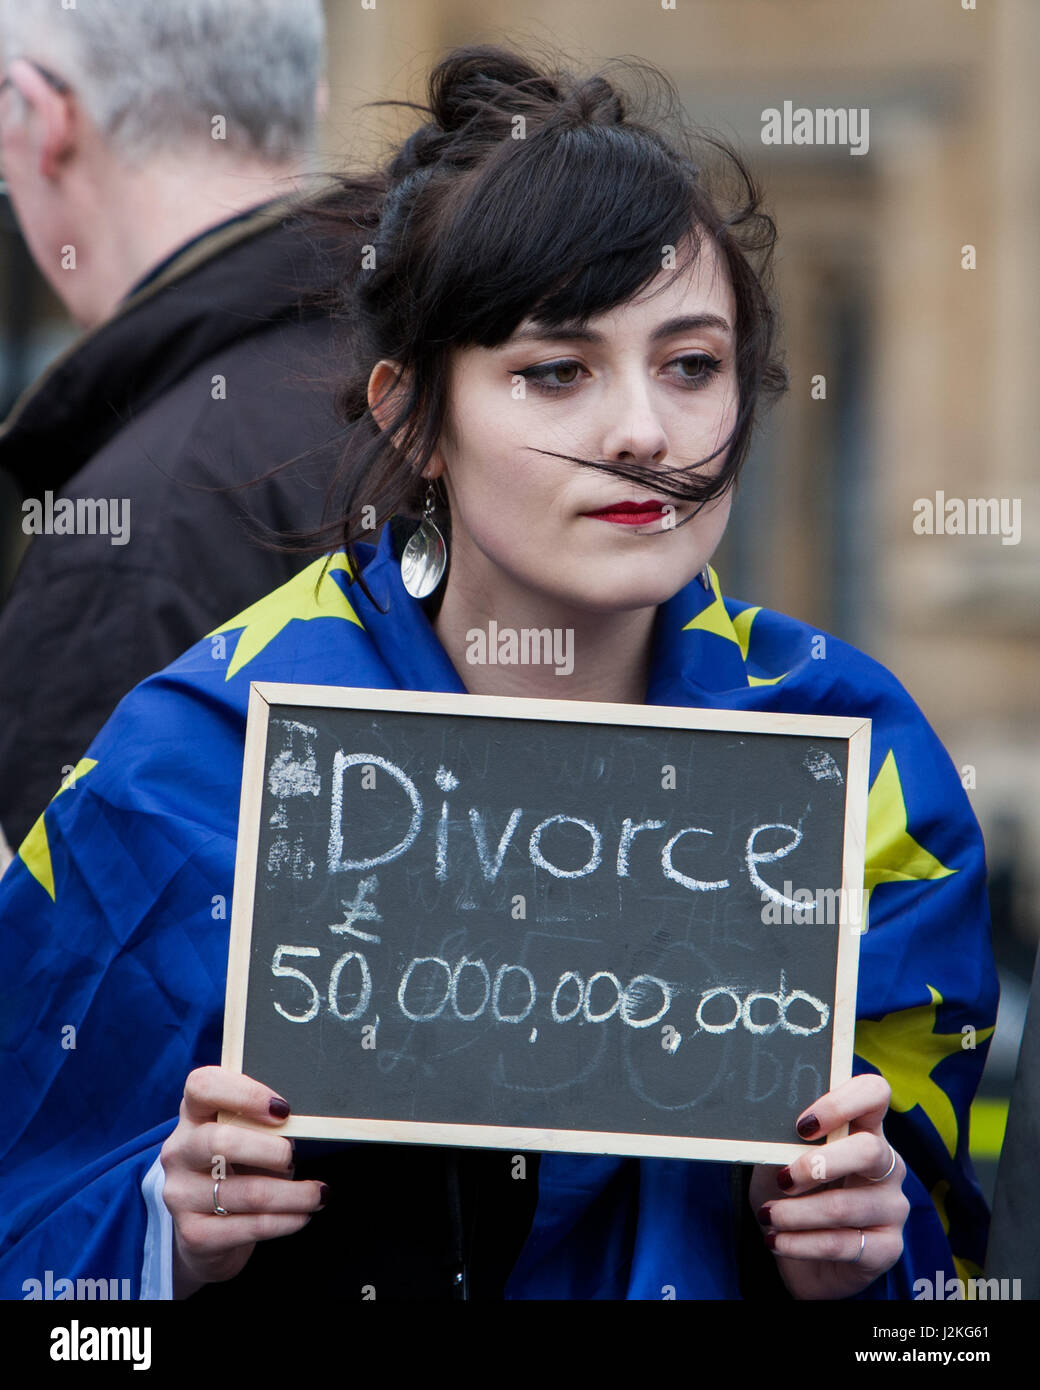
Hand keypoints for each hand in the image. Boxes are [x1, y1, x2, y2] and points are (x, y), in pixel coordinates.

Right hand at [160, 1066, 326, 1296]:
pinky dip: (287, 1220)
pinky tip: (302, 1216)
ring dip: (295, 1195)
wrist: (207, 1234)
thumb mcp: (248, 1138)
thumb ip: (265, 1127)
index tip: (282, 1110)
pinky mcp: (195, 1235)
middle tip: (293, 1157)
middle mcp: (179, 1152)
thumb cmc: (238, 1169)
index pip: (202, 1086)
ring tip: (318, 1194)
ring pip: (248, 1192)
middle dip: (270, 1150)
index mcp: (192, 1116)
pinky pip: (252, 1226)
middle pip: (220, 1141)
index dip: (244, 1093)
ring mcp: (181, 1195)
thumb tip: (302, 1127)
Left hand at [748, 1074, 909, 1299]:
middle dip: (817, 1165)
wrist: (804, 1260)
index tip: (802, 1126)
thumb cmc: (792, 1196)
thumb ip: (781, 1139)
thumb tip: (761, 1125)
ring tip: (768, 1215)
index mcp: (865, 1130)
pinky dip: (799, 1243)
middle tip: (783, 1179)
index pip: (874, 1094)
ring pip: (843, 1207)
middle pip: (869, 1150)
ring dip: (794, 1213)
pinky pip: (840, 1244)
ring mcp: (892, 1207)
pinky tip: (776, 1240)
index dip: (841, 1104)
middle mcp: (887, 1165)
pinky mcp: (888, 1248)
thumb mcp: (780, 1161)